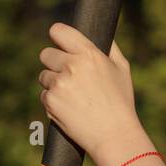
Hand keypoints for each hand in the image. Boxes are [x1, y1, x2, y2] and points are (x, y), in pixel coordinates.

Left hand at [38, 23, 138, 164]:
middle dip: (53, 62)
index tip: (59, 42)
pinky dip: (53, 101)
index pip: (58, 31)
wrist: (114, 135)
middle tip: (66, 75)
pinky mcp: (50, 101)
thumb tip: (100, 32)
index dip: (57, 36)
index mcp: (89, 54)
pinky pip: (44, 95)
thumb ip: (109, 48)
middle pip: (45, 54)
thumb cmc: (121, 102)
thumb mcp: (122, 69)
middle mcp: (72, 66)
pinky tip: (70, 108)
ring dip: (53, 83)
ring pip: (44, 76)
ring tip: (73, 97)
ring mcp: (59, 84)